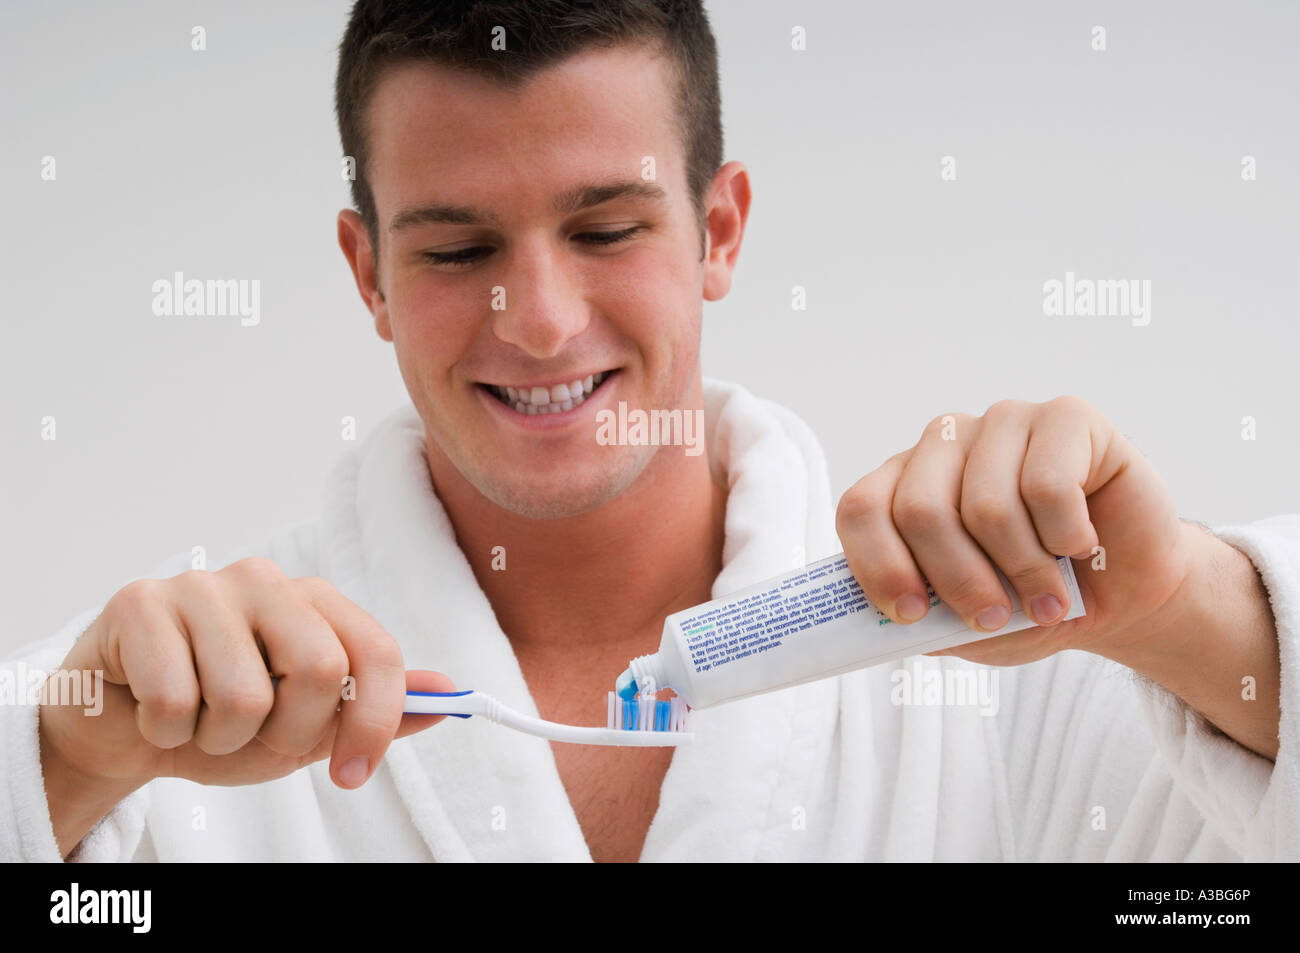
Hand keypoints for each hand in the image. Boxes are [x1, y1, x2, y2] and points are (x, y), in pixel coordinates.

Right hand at [40, 558, 452, 816]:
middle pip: (322, 669)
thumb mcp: (309, 724)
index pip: (378, 652)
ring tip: (202, 723)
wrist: (122, 725)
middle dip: (290, 732)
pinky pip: (176, 699)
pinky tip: (158, 714)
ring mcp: (203, 585)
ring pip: (245, 696)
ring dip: (221, 740)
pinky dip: (169, 733)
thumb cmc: (222, 718)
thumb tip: (448, 692)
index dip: (375, 722)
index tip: (352, 773)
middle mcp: (267, 581)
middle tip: (256, 738)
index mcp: (317, 602)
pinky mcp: (140, 603)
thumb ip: (377, 708)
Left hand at [835, 396, 1195, 665]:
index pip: (862, 509)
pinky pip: (1048, 485)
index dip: (880, 566)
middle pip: (920, 510)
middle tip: (994, 617)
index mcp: (904, 485)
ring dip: (1023, 571)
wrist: (1123, 594)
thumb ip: (922, 620)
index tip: (913, 615)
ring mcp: (1002, 423)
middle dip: (959, 581)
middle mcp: (945, 444)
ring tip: (1048, 598)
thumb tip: (899, 617)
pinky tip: (1079, 544)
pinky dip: (1066, 536)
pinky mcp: (1066, 418)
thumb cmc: (1030, 603)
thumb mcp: (964, 628)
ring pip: (987, 506)